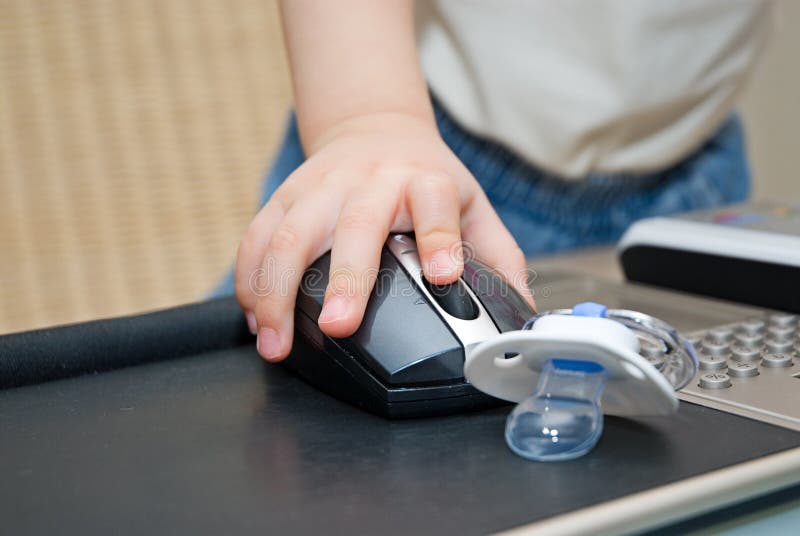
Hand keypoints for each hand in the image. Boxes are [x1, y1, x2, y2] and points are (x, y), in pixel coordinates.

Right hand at [235, 112, 532, 360]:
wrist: (375, 128)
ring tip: (274, 341)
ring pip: (288, 233)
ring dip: (274, 289)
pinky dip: (248, 279)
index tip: (444, 273)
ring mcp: (322, 186)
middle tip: (338, 326)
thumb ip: (497, 257)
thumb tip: (520, 316)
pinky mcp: (286, 195)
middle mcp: (371, 181)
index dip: (440, 236)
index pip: (436, 204)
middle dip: (344, 277)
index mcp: (424, 182)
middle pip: (353, 225)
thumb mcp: (473, 204)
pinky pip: (256, 236)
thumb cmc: (426, 176)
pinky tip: (253, 315)